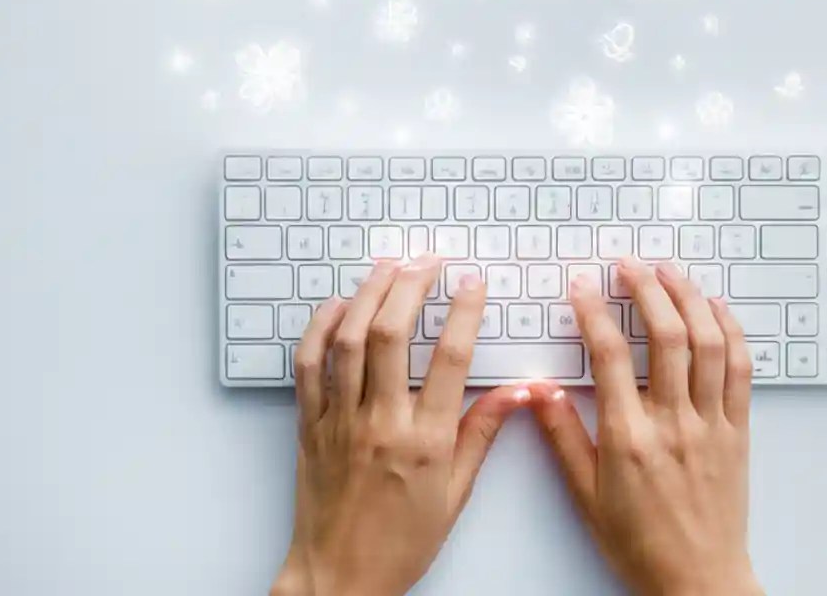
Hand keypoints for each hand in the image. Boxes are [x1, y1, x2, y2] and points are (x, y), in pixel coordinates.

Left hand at [271, 255, 530, 595]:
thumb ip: (481, 435)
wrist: (338, 578)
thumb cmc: (399, 543)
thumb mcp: (455, 494)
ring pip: (348, 341)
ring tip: (388, 267)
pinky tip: (338, 306)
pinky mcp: (310, 425)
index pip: (450, 360)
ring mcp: (340, 421)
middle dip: (412, 286)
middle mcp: (380, 423)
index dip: (464, 312)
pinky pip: (308, 366)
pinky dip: (319, 329)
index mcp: (424, 442)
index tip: (473, 284)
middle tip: (429, 261)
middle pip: (392, 335)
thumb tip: (518, 394)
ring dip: (369, 295)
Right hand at [528, 258, 763, 595]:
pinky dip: (730, 331)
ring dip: (689, 298)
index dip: (593, 311)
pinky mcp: (738, 430)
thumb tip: (539, 391)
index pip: (611, 355)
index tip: (581, 286)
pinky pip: (741, 369)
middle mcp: (674, 423)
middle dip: (646, 288)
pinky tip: (715, 310)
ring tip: (669, 272)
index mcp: (630, 438)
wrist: (698, 579)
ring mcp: (712, 424)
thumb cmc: (641, 544)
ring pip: (708, 343)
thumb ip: (563, 438)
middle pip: (667, 335)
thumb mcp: (586, 496)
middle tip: (628, 264)